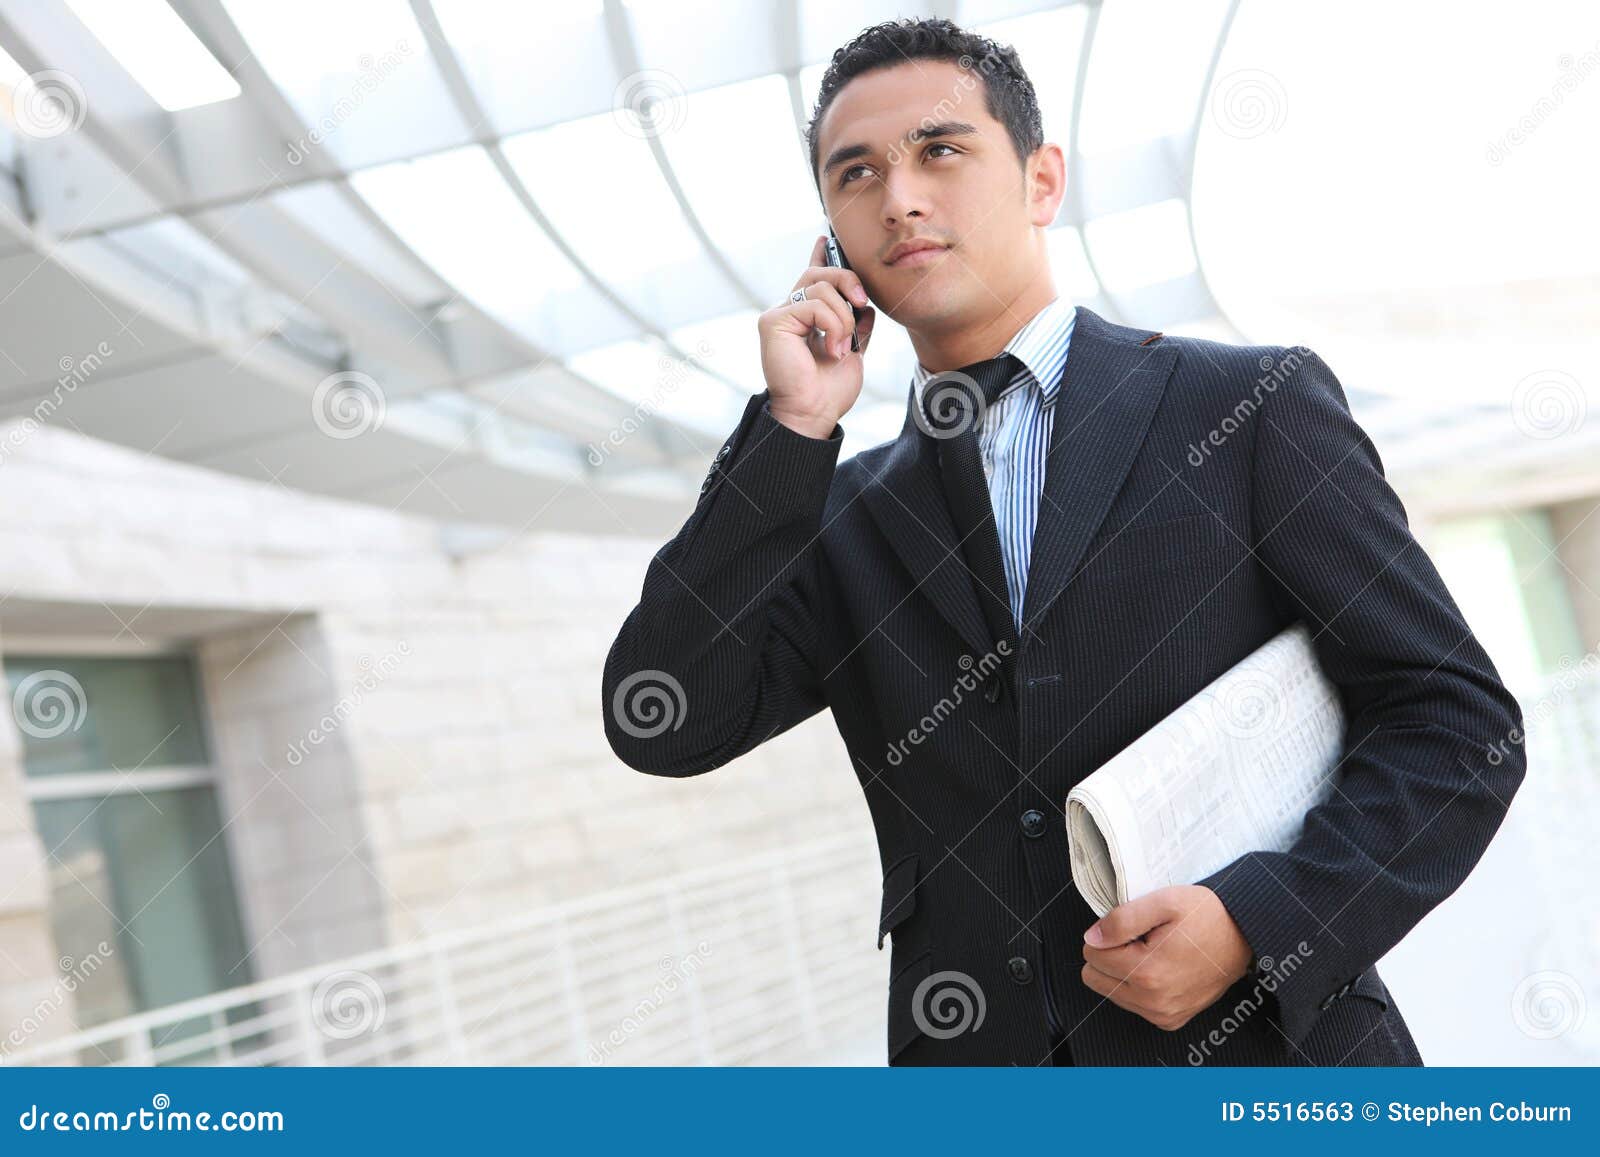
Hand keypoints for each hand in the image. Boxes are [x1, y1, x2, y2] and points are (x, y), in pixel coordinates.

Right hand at [757, 234, 877, 437]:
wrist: (814, 414)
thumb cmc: (829, 391)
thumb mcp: (854, 350)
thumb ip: (857, 324)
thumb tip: (865, 303)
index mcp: (806, 318)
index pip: (812, 277)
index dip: (820, 254)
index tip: (826, 237)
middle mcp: (789, 312)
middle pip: (820, 272)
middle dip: (848, 280)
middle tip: (863, 304)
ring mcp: (779, 315)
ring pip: (821, 286)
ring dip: (844, 317)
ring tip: (843, 348)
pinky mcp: (773, 322)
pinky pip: (814, 303)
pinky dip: (833, 325)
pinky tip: (833, 349)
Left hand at [1079, 885, 1254, 1031]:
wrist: (1244, 937)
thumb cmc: (1208, 917)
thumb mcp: (1163, 902)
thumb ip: (1121, 920)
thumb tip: (1092, 938)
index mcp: (1147, 971)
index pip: (1091, 954)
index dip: (1107, 935)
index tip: (1132, 928)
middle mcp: (1153, 1000)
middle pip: (1095, 977)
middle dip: (1111, 955)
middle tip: (1141, 940)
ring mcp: (1162, 1014)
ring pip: (1111, 992)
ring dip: (1124, 971)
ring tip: (1153, 952)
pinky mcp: (1169, 1020)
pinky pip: (1132, 1004)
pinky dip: (1139, 986)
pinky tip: (1161, 968)